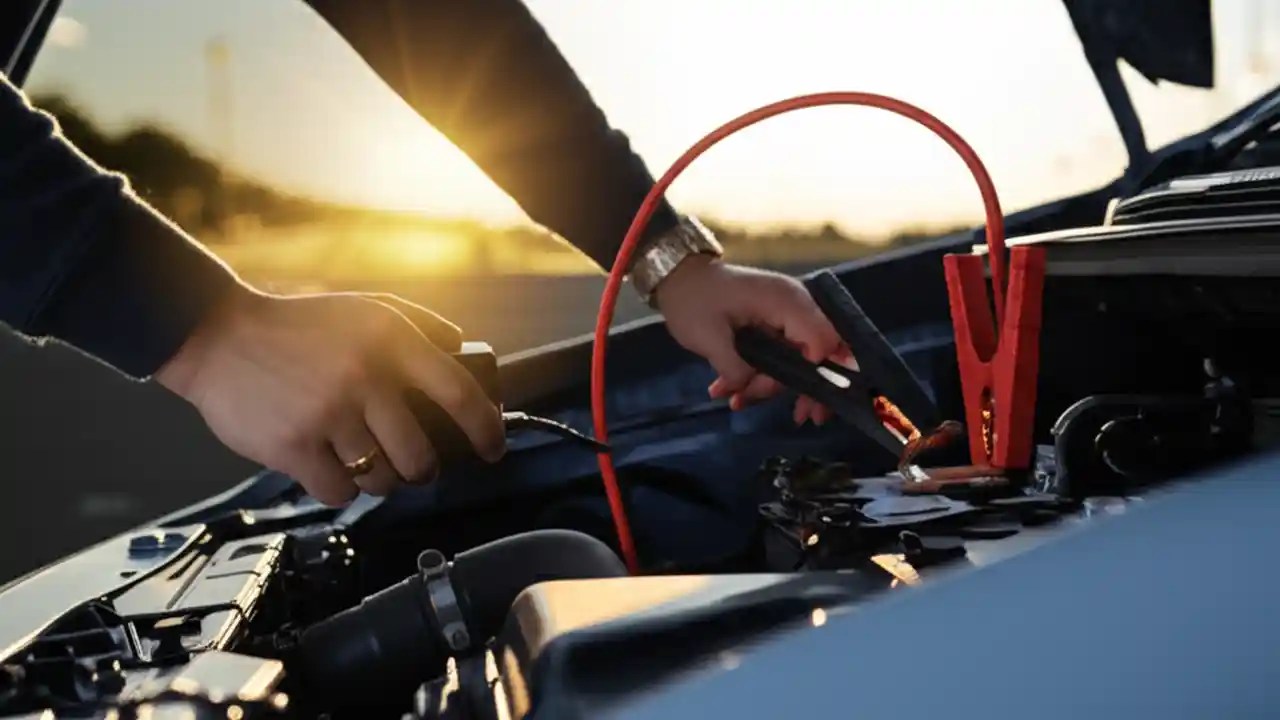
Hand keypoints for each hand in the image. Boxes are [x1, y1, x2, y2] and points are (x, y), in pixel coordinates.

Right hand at [155, 289, 505, 505]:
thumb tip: (461, 347)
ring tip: (366, 461)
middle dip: (424, 470)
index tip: (493, 447)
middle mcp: (365, 377)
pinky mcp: (293, 446)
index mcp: (390, 341)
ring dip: (382, 480)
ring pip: (382, 478)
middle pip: (421, 455)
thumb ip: (419, 323)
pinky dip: (342, 488)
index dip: (485, 428)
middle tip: (416, 467)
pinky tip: (331, 468)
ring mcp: (329, 414)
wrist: (217, 336)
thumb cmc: (297, 324)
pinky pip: (340, 491)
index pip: (458, 391)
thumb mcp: (365, 306)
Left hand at [653, 256, 846, 424]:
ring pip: (797, 359)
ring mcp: (787, 315)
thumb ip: (736, 367)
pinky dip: (760, 375)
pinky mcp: (775, 325)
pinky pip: (780, 354)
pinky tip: (730, 391)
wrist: (680, 278)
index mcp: (786, 302)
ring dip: (767, 384)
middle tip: (801, 419)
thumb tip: (751, 389)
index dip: (821, 374)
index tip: (804, 403)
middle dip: (806, 389)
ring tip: (734, 400)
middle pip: (821, 353)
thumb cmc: (692, 301)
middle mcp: (795, 306)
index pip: (825, 341)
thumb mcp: (709, 338)